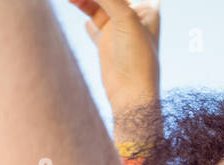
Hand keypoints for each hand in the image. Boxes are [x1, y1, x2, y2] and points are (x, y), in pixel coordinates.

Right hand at [70, 0, 159, 116]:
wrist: (130, 95)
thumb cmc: (138, 58)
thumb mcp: (125, 19)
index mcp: (148, 8)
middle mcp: (133, 16)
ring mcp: (118, 29)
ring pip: (98, 5)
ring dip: (85, 0)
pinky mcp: (105, 42)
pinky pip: (92, 21)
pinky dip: (83, 12)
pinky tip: (75, 5)